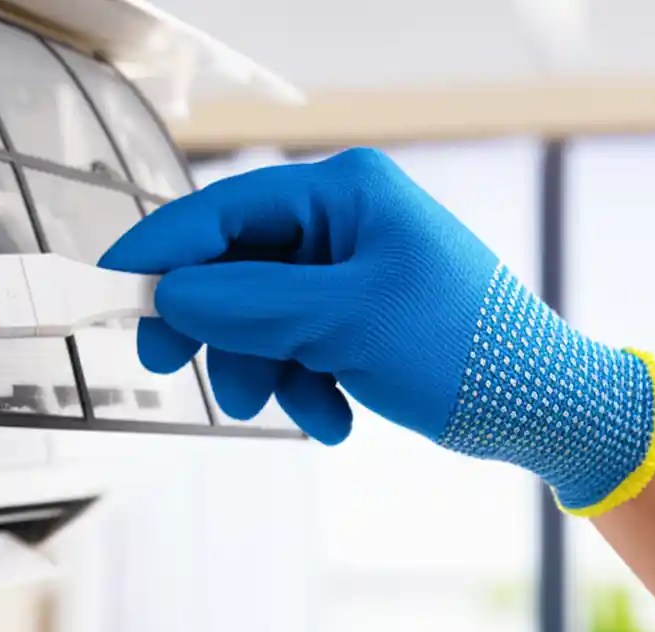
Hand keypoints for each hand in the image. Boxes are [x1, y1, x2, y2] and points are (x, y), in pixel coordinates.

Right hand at [101, 148, 654, 515]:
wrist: (543, 410)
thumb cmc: (465, 349)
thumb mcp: (345, 321)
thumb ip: (247, 303)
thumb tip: (169, 293)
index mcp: (342, 192)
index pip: (222, 210)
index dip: (160, 250)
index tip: (111, 286)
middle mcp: (340, 221)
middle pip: (232, 268)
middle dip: (214, 328)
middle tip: (170, 365)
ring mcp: (346, 269)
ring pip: (256, 316)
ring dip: (264, 370)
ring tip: (302, 406)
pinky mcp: (352, 313)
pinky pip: (291, 344)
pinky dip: (300, 385)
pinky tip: (334, 416)